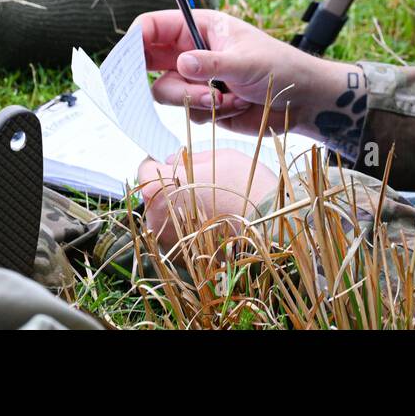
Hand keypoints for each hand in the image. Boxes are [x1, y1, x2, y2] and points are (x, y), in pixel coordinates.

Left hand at [137, 149, 278, 249]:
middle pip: (153, 195)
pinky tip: (211, 223)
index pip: (145, 169)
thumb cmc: (246, 187)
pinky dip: (188, 230)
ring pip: (164, 217)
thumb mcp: (221, 157)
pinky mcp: (180, 258)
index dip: (158, 163)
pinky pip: (177, 237)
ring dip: (178, 209)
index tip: (173, 163)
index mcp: (160, 187)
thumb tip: (172, 161)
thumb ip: (190, 158)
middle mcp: (156, 216)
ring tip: (208, 205)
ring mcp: (167, 241)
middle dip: (169, 187)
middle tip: (196, 183)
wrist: (269, 228)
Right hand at [139, 8, 360, 140]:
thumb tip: (182, 64)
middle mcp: (192, 51)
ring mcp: (195, 79)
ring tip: (225, 98)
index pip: (154, 26)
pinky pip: (186, 113)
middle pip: (150, 63)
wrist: (301, 101)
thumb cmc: (280, 67)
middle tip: (181, 87)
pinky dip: (208, 114)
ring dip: (194, 100)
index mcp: (200, 27)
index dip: (136, 39)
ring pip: (167, 93)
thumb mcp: (246, 62)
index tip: (129, 60)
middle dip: (164, 79)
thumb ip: (212, 64)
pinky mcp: (202, 104)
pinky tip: (235, 106)